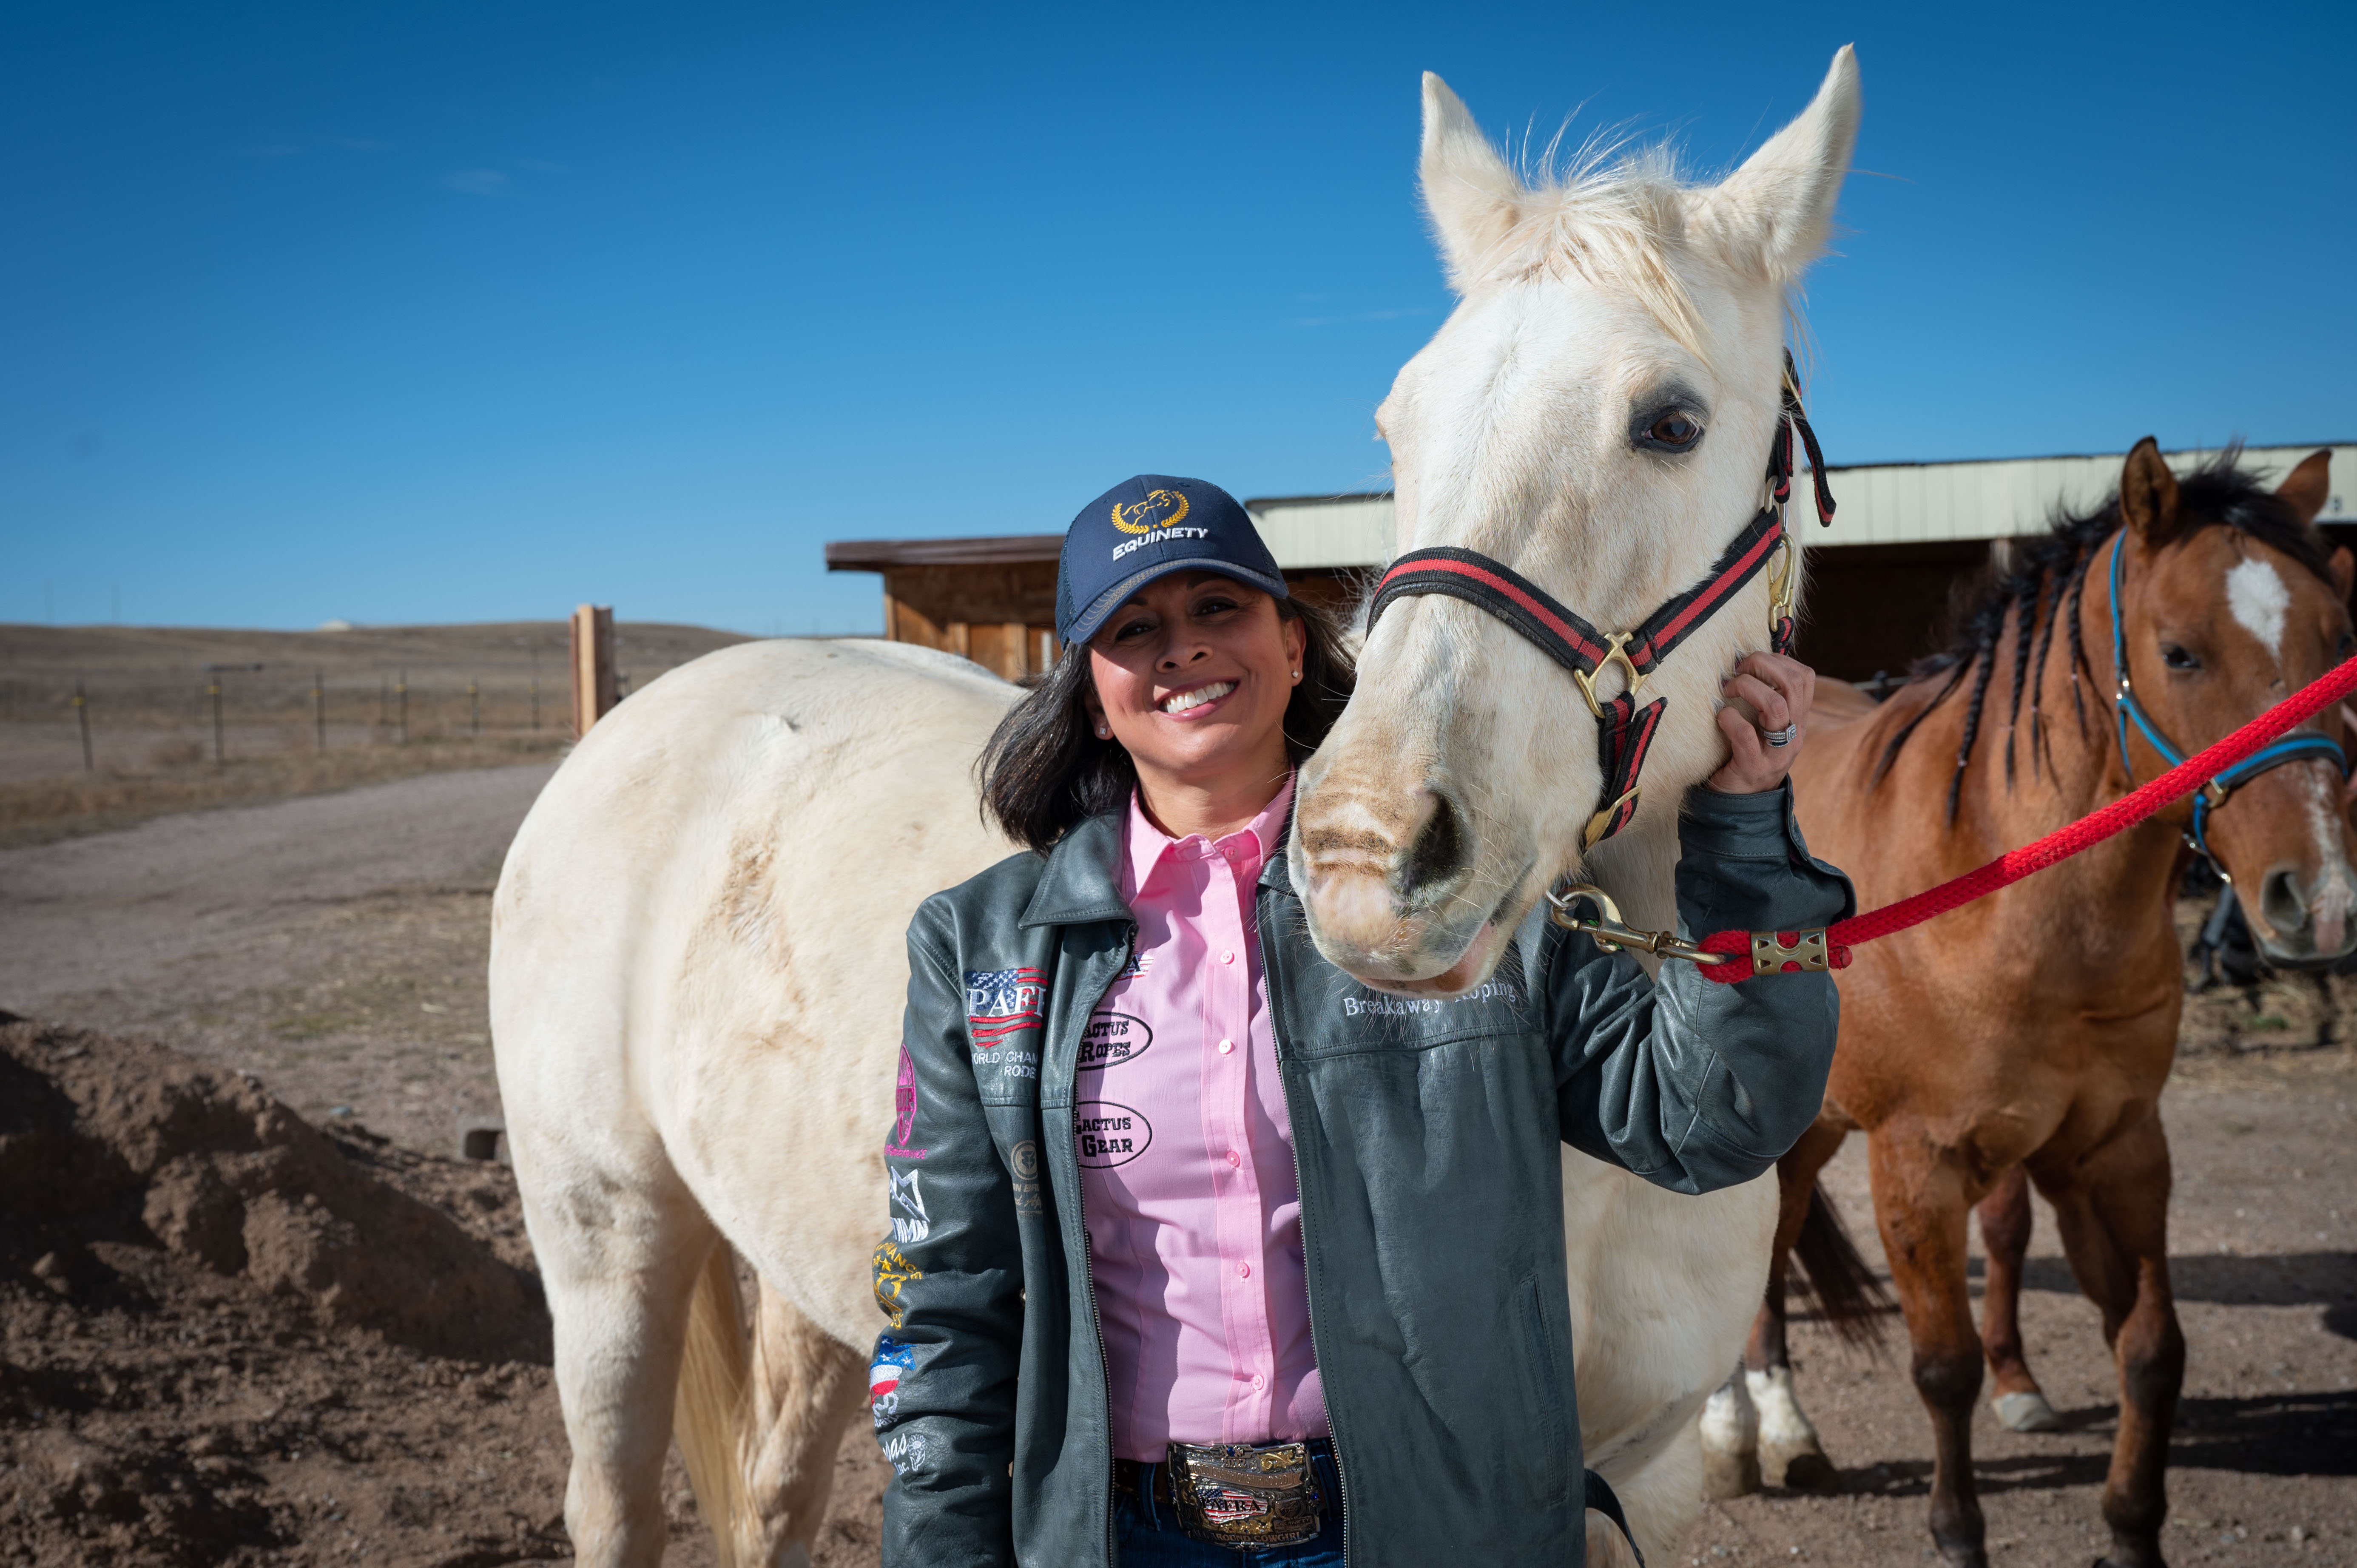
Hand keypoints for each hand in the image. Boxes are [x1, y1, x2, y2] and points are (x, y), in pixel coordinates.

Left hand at [1707, 651, 1815, 793]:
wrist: (1740, 806)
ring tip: (1726, 691)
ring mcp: (1776, 753)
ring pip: (1776, 706)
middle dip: (1762, 666)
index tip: (1751, 662)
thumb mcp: (1764, 728)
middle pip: (1793, 684)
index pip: (1804, 677)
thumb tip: (1746, 664)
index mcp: (1798, 720)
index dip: (1778, 660)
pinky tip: (1721, 717)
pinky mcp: (1753, 768)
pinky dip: (1730, 719)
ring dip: (1747, 688)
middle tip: (1737, 671)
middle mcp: (1793, 735)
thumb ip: (1764, 702)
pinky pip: (1746, 735)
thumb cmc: (1746, 756)